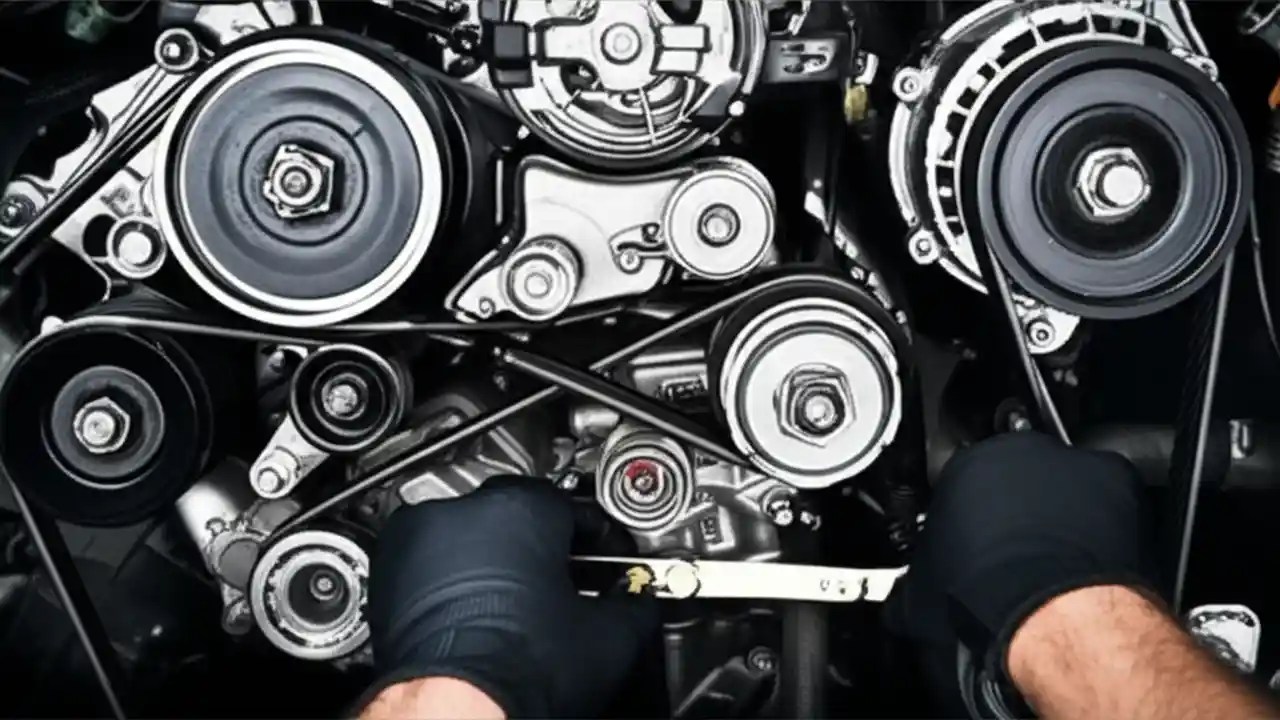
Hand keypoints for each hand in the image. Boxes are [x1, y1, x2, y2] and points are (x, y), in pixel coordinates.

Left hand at [363, 478, 656, 717]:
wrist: (455, 710)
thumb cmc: (518, 671)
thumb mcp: (608, 637)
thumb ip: (633, 603)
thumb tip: (638, 603)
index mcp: (523, 509)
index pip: (573, 509)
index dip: (596, 541)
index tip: (604, 565)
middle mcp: (465, 511)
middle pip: (517, 516)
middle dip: (540, 549)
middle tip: (558, 587)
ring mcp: (419, 538)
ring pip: (469, 535)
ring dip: (492, 560)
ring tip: (514, 603)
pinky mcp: (388, 571)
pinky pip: (430, 561)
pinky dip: (450, 578)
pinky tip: (474, 612)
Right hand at [886, 432, 1158, 678]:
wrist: (1054, 616)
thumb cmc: (989, 595)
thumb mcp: (923, 593)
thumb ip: (914, 579)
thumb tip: (905, 600)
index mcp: (966, 464)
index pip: (962, 478)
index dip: (969, 512)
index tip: (973, 539)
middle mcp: (1019, 451)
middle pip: (1016, 472)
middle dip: (1016, 504)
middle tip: (1013, 548)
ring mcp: (1072, 463)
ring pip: (1065, 480)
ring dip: (1062, 509)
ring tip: (1055, 558)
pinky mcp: (1117, 481)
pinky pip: (1108, 495)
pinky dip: (1104, 520)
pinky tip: (1089, 557)